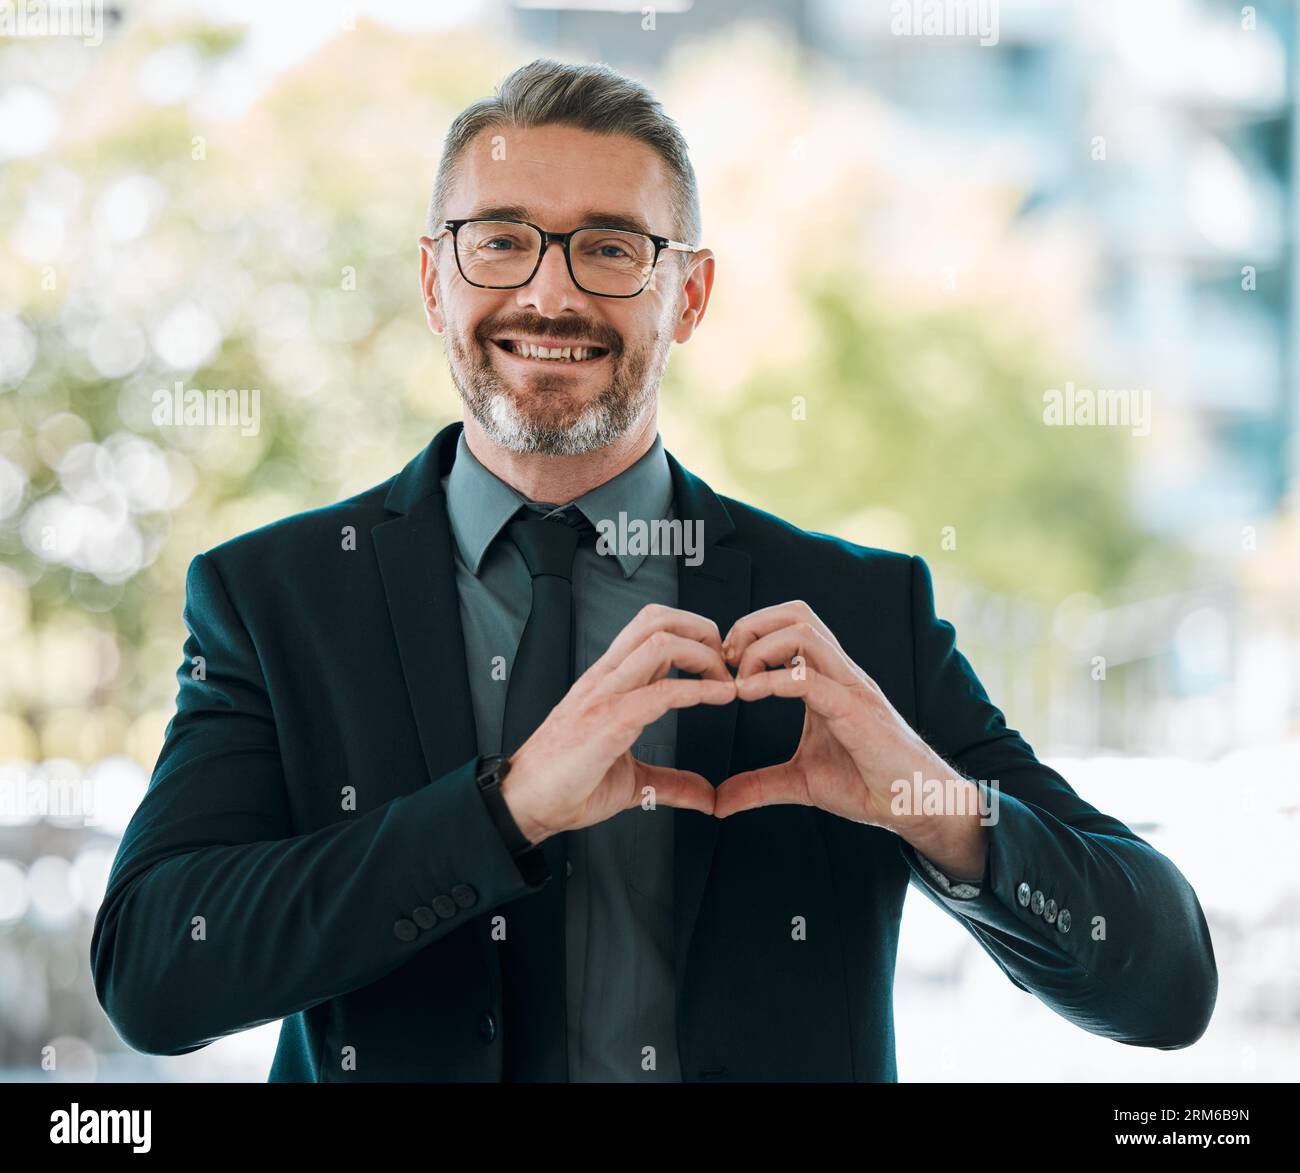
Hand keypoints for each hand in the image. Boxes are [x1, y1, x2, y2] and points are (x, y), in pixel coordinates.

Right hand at [502, 603, 735, 842]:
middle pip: (657, 618)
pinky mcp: (608, 721)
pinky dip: (700, 690)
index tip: (718, 667)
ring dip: (703, 655)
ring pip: (659, 640)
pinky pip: (661, 691)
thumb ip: (672, 782)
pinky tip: (721, 698)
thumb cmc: (566, 786)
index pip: (651, 629)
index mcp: (608, 682)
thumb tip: (706, 796)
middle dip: (702, 630)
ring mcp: (604, 695)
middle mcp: (606, 678)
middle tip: (725, 662)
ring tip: (723, 680)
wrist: (525, 806)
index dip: (692, 635)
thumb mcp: (632, 781)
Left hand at [712, 600, 986, 876]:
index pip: (790, 626)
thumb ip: (758, 785)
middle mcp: (840, 673)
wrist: (916, 805)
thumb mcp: (801, 782)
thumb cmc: (868, 784)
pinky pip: (811, 679)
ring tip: (740, 683)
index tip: (725, 670)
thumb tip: (718, 803)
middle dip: (751, 627)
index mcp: (827, 679)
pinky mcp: (857, 712)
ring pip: (804, 632)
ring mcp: (851, 688)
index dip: (750, 636)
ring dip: (760, 648)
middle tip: (727, 664)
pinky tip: (749, 695)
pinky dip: (773, 681)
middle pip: (796, 613)